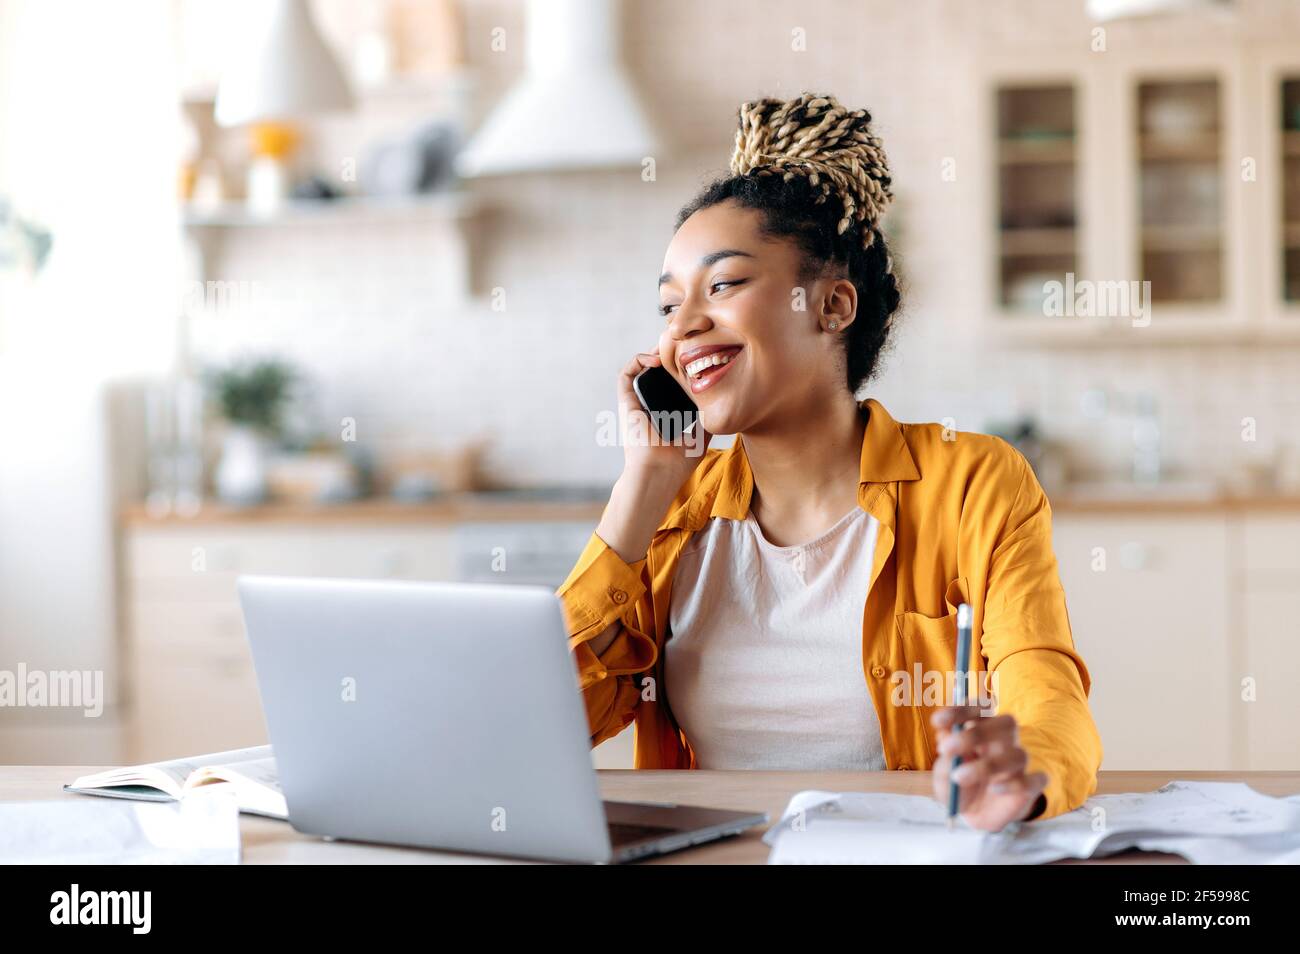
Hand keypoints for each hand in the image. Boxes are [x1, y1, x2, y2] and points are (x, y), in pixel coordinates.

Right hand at [615, 346, 711, 488]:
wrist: (658, 474)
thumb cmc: (677, 464)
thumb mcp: (699, 438)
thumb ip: (706, 423)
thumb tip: (720, 411)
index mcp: (663, 414)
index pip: (668, 384)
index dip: (677, 368)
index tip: (691, 358)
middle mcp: (647, 407)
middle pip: (654, 373)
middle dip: (665, 356)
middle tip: (681, 346)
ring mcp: (636, 404)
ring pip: (638, 369)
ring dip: (651, 353)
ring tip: (668, 347)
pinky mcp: (625, 404)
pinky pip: (625, 375)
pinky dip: (637, 361)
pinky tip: (655, 359)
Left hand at [930, 705, 1047, 831]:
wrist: (975, 816)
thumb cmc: (958, 787)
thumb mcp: (943, 776)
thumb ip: (946, 759)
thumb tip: (948, 739)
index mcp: (983, 729)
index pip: (980, 709)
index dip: (961, 711)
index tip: (937, 722)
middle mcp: (1005, 742)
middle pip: (1006, 724)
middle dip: (975, 734)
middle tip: (945, 748)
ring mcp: (1019, 765)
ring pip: (1018, 755)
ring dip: (987, 764)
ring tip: (958, 776)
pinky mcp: (1030, 788)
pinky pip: (1035, 780)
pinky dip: (1016, 783)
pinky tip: (994, 789)